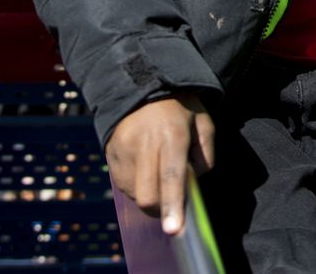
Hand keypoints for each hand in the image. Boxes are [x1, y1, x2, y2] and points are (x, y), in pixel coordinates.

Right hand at [105, 94, 214, 234]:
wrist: (141, 85)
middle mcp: (144, 145)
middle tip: (172, 200)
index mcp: (172, 136)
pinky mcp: (110, 154)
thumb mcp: (203, 122)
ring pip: (134, 194)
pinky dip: (137, 185)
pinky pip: (124, 185)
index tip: (173, 230)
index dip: (173, 206)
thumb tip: (193, 183)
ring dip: (149, 194)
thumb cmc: (179, 107)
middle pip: (147, 196)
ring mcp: (123, 151)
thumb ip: (205, 155)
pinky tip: (145, 165)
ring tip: (157, 168)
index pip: (172, 178)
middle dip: (161, 208)